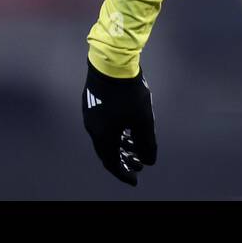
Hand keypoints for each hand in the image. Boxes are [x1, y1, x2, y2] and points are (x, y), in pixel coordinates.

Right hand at [82, 59, 157, 185]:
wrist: (111, 63)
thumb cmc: (128, 93)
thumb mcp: (143, 120)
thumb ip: (147, 143)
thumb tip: (150, 160)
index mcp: (102, 136)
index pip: (111, 163)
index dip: (123, 173)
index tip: (135, 180)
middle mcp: (93, 128)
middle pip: (108, 151)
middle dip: (124, 159)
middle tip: (139, 164)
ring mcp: (92, 115)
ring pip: (107, 137)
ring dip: (122, 145)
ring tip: (137, 146)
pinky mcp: (94, 102)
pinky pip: (106, 126)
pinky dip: (117, 132)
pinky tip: (128, 127)